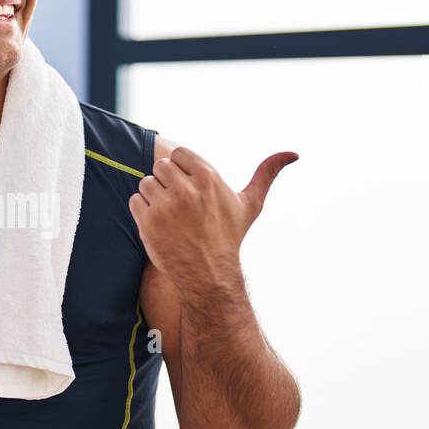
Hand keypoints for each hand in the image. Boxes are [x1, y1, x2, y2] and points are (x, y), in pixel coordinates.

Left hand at [129, 145, 296, 299]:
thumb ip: (267, 174)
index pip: (178, 154)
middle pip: (160, 167)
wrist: (209, 275)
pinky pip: (135, 201)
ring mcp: (165, 206)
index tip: (190, 189)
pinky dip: (143, 212)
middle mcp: (186, 189)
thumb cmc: (228, 237)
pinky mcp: (148, 222)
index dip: (182, 170)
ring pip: (146, 183)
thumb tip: (294, 153)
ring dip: (154, 198)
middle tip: (180, 206)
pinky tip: (160, 226)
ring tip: (171, 217)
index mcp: (208, 177)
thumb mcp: (250, 204)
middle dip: (167, 183)